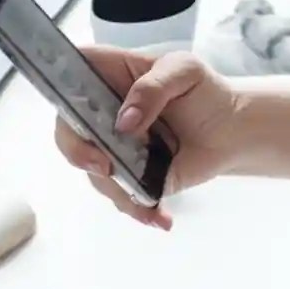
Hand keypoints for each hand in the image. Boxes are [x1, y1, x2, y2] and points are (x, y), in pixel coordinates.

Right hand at [56, 47, 239, 229]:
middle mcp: (100, 111)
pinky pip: (119, 195)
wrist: (230, 131)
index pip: (70, 71)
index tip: (74, 106)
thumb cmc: (203, 92)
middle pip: (68, 128)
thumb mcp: (185, 72)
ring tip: (149, 200)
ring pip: (93, 170)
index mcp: (108, 75)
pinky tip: (159, 216)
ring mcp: (111, 146)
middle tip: (104, 166)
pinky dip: (137, 208)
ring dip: (117, 189)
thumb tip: (125, 122)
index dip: (59, 83)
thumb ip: (153, 89)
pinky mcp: (128, 175)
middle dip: (77, 151)